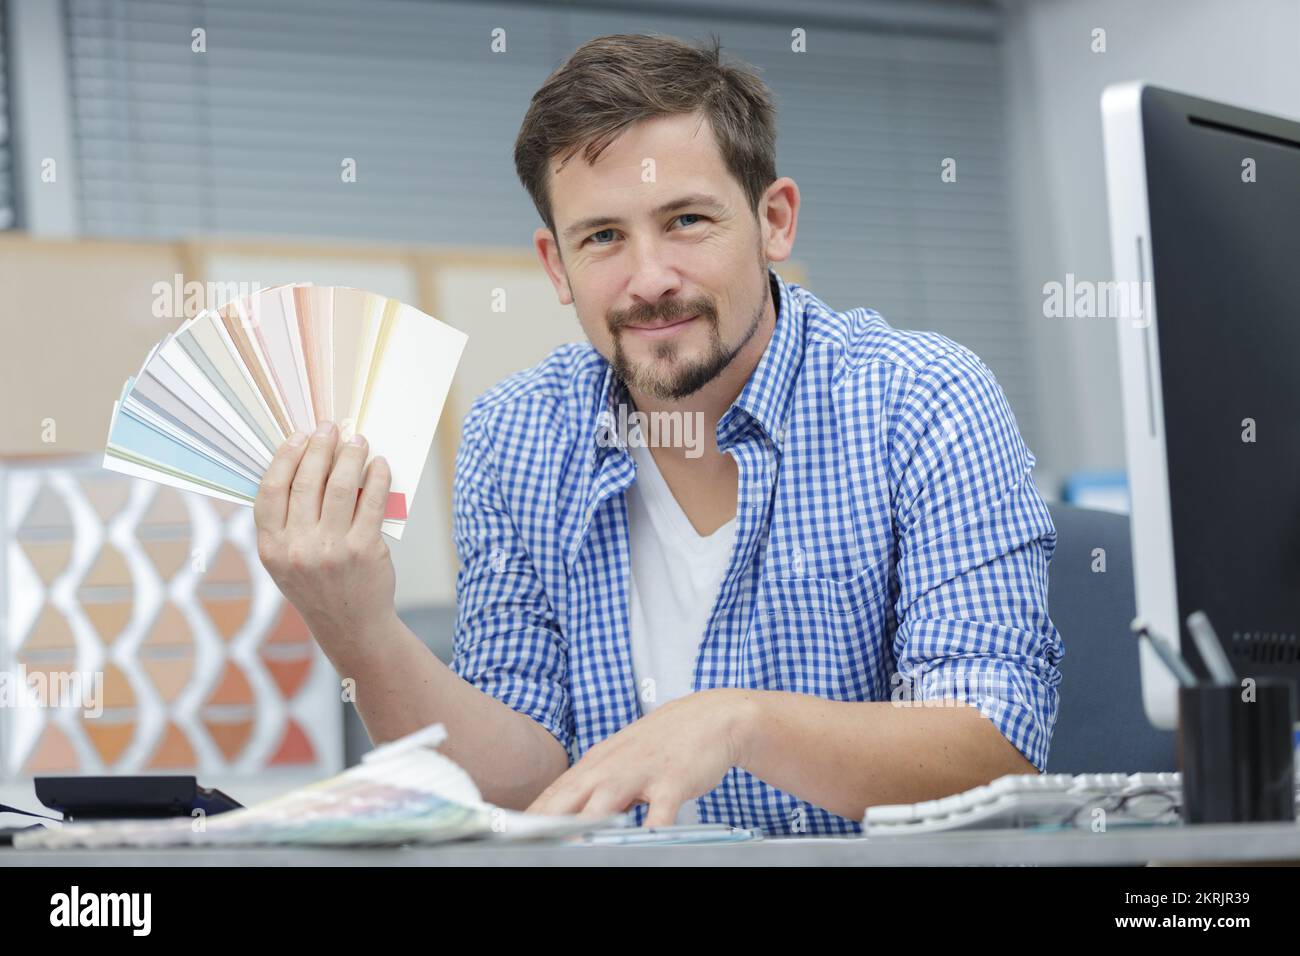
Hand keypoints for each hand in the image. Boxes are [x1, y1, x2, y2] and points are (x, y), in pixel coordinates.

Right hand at [254, 421, 397, 650]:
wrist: (352, 627)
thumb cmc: (319, 588)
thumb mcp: (286, 561)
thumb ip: (287, 521)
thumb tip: (303, 465)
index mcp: (271, 547)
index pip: (270, 489)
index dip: (285, 457)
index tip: (299, 437)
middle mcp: (297, 547)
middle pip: (305, 481)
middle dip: (320, 447)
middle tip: (331, 428)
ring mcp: (331, 549)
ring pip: (339, 486)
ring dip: (350, 456)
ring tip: (358, 441)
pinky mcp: (364, 549)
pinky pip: (371, 501)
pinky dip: (376, 477)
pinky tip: (379, 465)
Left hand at [525, 688, 753, 825]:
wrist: (710, 717)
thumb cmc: (661, 745)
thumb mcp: (621, 760)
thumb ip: (594, 787)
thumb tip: (562, 814)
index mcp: (597, 762)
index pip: (555, 793)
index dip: (531, 815)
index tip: (509, 834)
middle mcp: (613, 765)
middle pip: (570, 796)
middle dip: (545, 821)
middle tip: (525, 842)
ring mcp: (642, 771)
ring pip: (607, 801)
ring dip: (585, 824)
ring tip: (570, 847)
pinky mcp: (673, 780)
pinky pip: (660, 810)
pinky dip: (648, 827)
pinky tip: (640, 842)